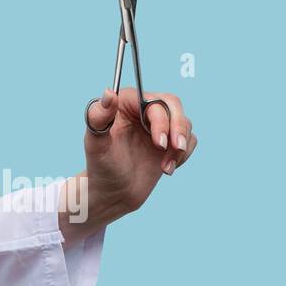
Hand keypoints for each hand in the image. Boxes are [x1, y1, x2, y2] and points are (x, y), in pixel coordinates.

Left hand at [82, 86, 196, 217]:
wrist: (114, 193)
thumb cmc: (100, 167)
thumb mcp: (96, 144)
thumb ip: (98, 118)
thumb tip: (108, 92)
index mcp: (123, 103)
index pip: (150, 100)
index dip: (160, 119)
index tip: (159, 143)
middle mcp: (142, 109)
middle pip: (172, 104)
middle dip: (178, 127)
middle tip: (177, 148)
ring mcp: (158, 125)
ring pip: (184, 122)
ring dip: (180, 146)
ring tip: (165, 168)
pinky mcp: (170, 140)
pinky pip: (189, 139)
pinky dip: (183, 155)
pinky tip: (167, 168)